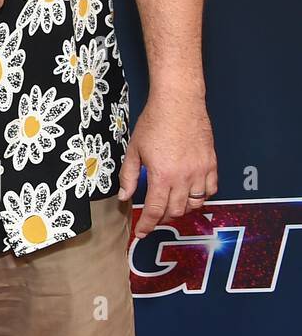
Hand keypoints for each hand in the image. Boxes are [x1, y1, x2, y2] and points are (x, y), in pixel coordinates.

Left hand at [118, 93, 216, 239]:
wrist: (178, 103)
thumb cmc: (154, 122)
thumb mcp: (134, 150)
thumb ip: (129, 176)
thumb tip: (124, 196)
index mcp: (162, 176)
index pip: (155, 210)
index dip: (148, 224)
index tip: (142, 232)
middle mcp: (184, 178)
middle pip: (176, 210)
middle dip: (163, 217)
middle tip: (154, 216)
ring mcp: (201, 171)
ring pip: (195, 203)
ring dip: (182, 208)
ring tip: (171, 204)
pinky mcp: (212, 164)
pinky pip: (211, 190)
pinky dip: (201, 196)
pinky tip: (191, 193)